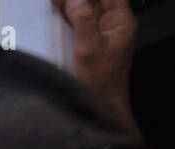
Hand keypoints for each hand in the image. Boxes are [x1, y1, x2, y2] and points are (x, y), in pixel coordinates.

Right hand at [51, 0, 136, 121]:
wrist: (101, 111)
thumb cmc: (99, 85)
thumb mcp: (89, 49)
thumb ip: (83, 20)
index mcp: (120, 22)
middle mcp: (113, 25)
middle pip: (97, 0)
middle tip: (54, 1)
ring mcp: (102, 35)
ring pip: (88, 9)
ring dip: (71, 5)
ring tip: (54, 4)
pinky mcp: (91, 44)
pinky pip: (81, 23)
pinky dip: (69, 18)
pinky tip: (58, 18)